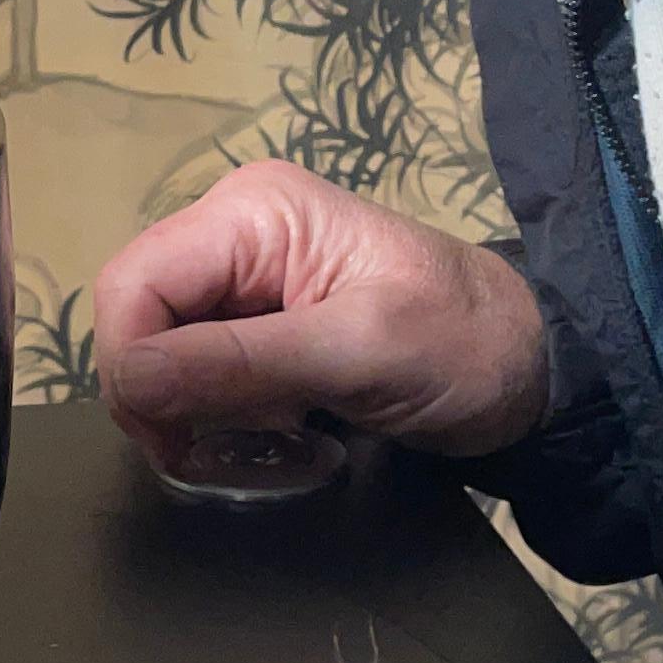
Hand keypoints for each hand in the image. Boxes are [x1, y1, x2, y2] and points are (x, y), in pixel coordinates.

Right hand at [94, 162, 550, 466]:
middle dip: (163, 395)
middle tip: (223, 450)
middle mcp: (234, 230)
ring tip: (270, 438)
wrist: (532, 366)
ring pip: (159, 351)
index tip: (177, 440)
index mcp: (252, 212)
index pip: (133, 283)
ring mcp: (245, 277)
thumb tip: (130, 384)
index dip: (133, 366)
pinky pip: (197, 370)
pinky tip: (278, 429)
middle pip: (137, 317)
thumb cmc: (462, 347)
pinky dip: (222, 413)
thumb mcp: (359, 354)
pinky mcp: (258, 321)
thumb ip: (240, 365)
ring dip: (195, 410)